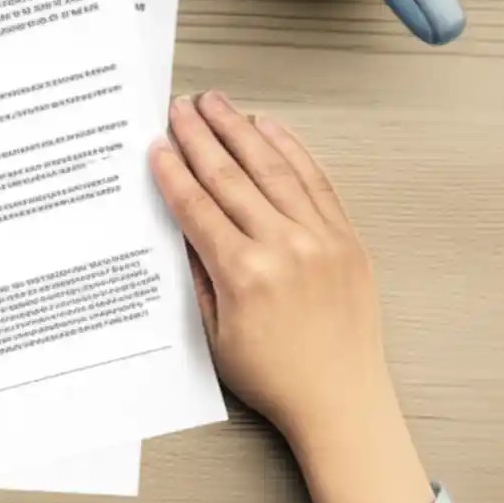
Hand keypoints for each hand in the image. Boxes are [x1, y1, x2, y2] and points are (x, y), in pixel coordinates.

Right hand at [149, 93, 431, 502]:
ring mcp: (320, 237)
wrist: (341, 399)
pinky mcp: (346, 237)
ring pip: (272, 167)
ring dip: (239, 130)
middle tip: (180, 108)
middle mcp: (284, 247)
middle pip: (231, 176)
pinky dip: (290, 148)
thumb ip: (198, 275)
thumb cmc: (276, 376)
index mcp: (244, 273)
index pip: (197, 206)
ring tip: (217, 104)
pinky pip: (315, 179)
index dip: (172, 172)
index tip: (156, 147)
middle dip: (200, 137)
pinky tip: (268, 127)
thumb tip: (182, 226)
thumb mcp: (214, 334)